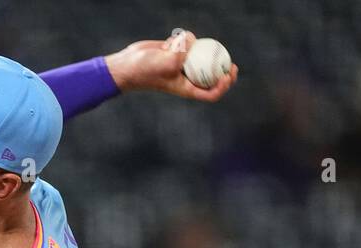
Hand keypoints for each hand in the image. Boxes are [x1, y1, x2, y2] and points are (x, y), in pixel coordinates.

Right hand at [104, 30, 237, 101]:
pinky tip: (168, 41)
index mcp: (186, 88)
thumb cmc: (146, 70)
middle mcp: (186, 78)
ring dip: (193, 47)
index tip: (228, 75)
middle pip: (211, 76)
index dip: (223, 87)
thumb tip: (193, 41)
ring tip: (178, 46)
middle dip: (223, 70)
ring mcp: (182, 65)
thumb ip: (183, 52)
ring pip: (198, 55)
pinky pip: (186, 44)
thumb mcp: (167, 62)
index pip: (210, 93)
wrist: (129, 64)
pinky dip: (181, 40)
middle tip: (231, 62)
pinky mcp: (176, 53)